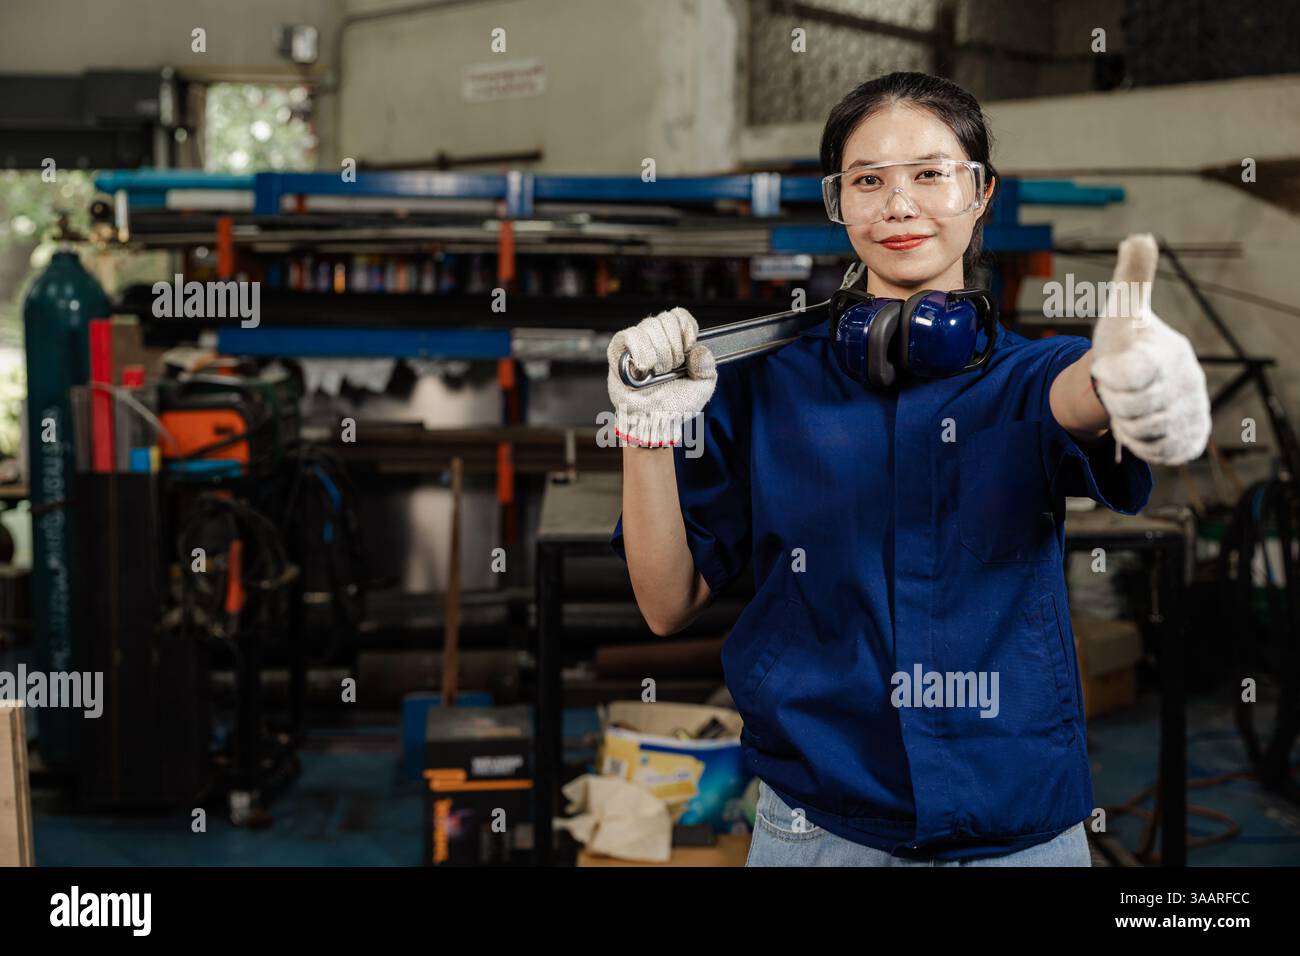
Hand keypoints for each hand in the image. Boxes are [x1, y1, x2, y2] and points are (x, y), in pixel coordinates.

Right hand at [606, 307, 716, 445]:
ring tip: (657, 372)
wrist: (653, 422)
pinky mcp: (618, 350)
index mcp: (674, 342)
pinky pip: (630, 335)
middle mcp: (654, 338)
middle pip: (666, 319)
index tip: (688, 349)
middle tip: (671, 369)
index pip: (680, 316)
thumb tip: (700, 350)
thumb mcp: (702, 388)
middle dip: (674, 349)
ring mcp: (636, 343)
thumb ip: (708, 367)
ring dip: (659, 354)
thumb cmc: (673, 406)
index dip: (687, 330)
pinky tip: (645, 367)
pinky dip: (641, 351)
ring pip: (649, 326)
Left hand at [1090, 234, 1210, 465]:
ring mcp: (1191, 413)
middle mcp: (1187, 383)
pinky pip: (1159, 453)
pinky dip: (1141, 444)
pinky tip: (1140, 424)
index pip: (1135, 374)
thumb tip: (1139, 237)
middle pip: (1132, 409)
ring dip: (1125, 424)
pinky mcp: (1191, 439)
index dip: (1112, 376)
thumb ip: (1131, 280)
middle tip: (1115, 388)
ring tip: (1127, 403)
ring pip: (1143, 434)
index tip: (1105, 369)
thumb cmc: (1128, 342)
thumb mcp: (1124, 312)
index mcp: (1167, 353)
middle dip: (1114, 401)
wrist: (1146, 380)